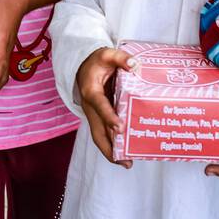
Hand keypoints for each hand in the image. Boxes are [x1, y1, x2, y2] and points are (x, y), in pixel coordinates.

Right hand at [76, 47, 133, 167]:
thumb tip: (135, 64)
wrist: (82, 65)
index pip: (100, 105)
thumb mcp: (107, 54)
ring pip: (99, 136)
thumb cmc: (97, 61)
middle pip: (96, 131)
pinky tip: (124, 152)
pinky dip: (112, 144)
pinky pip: (103, 133)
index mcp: (91, 91)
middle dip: (109, 147)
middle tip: (124, 160)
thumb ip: (121, 59)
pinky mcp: (98, 117)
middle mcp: (90, 107)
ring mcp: (93, 114)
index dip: (108, 116)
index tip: (120, 127)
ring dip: (110, 151)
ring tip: (126, 163)